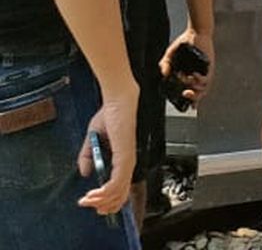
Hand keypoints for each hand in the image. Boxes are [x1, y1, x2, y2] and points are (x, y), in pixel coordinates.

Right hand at [76, 81, 138, 214]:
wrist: (117, 102)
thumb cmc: (110, 116)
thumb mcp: (93, 139)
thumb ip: (88, 157)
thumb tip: (85, 173)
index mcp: (122, 160)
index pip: (120, 187)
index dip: (107, 199)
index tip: (91, 203)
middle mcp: (128, 163)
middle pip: (121, 194)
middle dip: (104, 205)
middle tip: (90, 207)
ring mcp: (128, 160)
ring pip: (118, 191)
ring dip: (101, 200)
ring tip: (87, 201)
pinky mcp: (125, 156)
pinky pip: (118, 181)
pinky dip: (105, 191)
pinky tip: (94, 194)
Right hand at [159, 27, 214, 103]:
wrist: (195, 32)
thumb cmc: (184, 44)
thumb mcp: (170, 55)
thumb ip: (165, 64)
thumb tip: (164, 74)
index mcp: (189, 76)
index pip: (191, 93)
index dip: (189, 102)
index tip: (186, 108)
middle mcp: (198, 76)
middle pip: (199, 95)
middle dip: (193, 99)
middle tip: (185, 95)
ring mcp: (205, 72)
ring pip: (204, 89)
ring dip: (195, 89)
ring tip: (186, 82)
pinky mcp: (210, 67)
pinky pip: (207, 78)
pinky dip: (200, 80)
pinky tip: (194, 75)